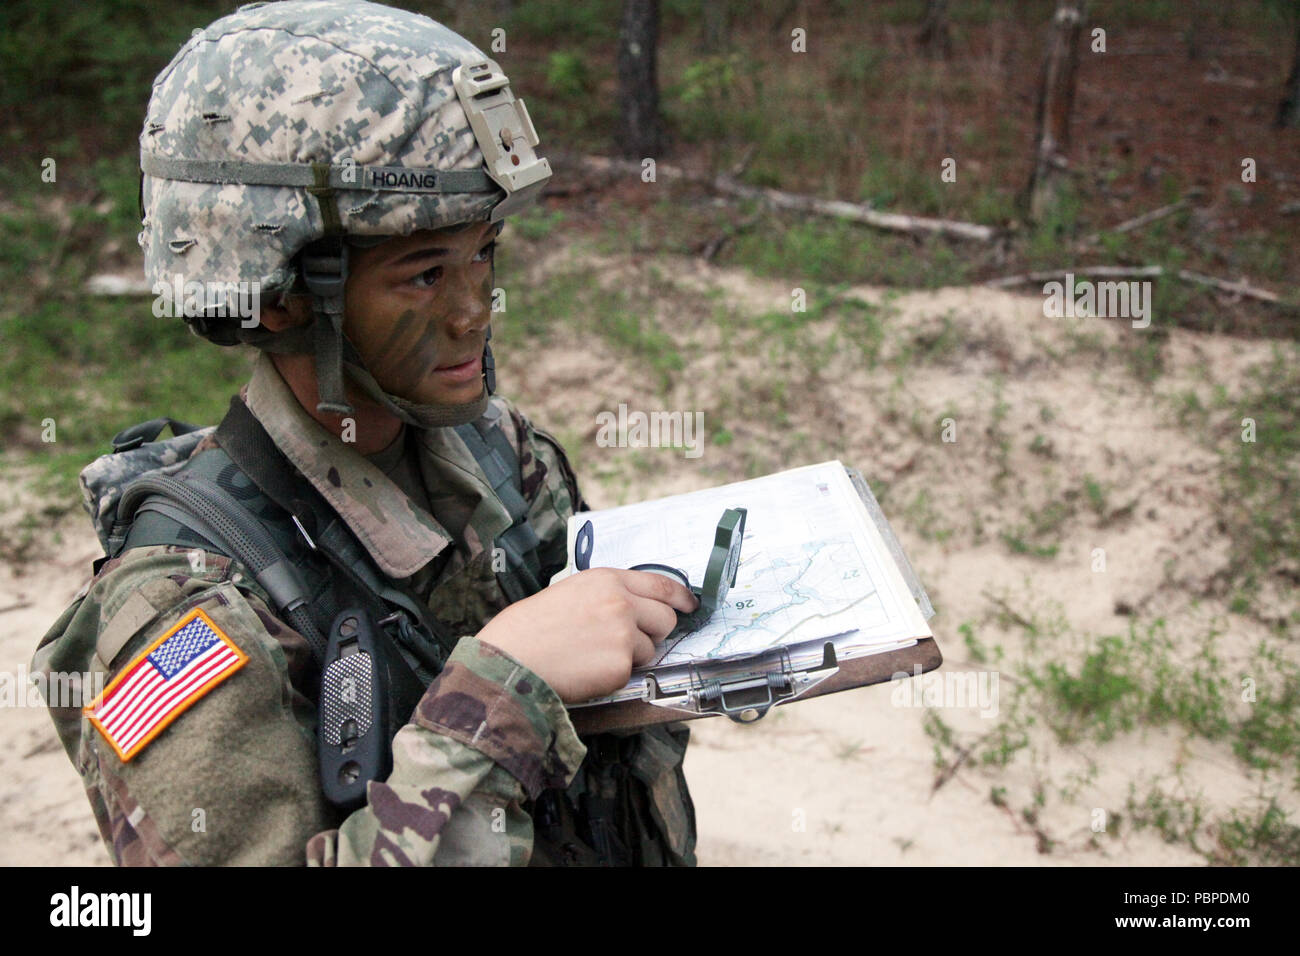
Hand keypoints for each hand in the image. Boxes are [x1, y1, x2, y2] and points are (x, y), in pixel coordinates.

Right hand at [477, 568, 698, 703]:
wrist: (511, 659)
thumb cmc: (531, 628)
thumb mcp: (571, 592)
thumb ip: (607, 595)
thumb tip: (637, 607)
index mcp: (607, 580)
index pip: (661, 584)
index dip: (681, 597)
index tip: (690, 605)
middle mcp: (621, 603)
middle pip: (666, 619)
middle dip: (654, 632)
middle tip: (627, 641)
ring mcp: (624, 635)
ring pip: (650, 649)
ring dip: (630, 656)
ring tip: (592, 655)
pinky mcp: (621, 666)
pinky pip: (632, 672)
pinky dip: (615, 676)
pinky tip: (588, 670)